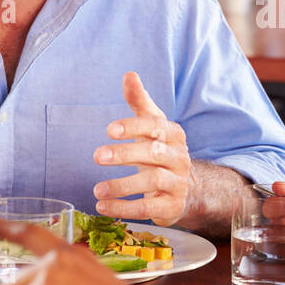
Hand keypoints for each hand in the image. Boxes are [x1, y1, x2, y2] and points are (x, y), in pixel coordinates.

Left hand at [93, 72, 190, 223]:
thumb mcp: (153, 126)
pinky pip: (149, 209)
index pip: (156, 125)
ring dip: (122, 185)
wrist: (187, 190)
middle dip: (125, 154)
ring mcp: (178, 183)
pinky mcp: (172, 207)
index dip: (133, 127)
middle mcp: (179, 157)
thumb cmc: (161, 152)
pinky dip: (125, 208)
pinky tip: (103, 206)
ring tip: (97, 189)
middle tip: (97, 156)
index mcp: (174, 134)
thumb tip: (129, 74)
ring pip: (153, 181)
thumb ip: (140, 102)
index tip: (109, 130)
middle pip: (154, 152)